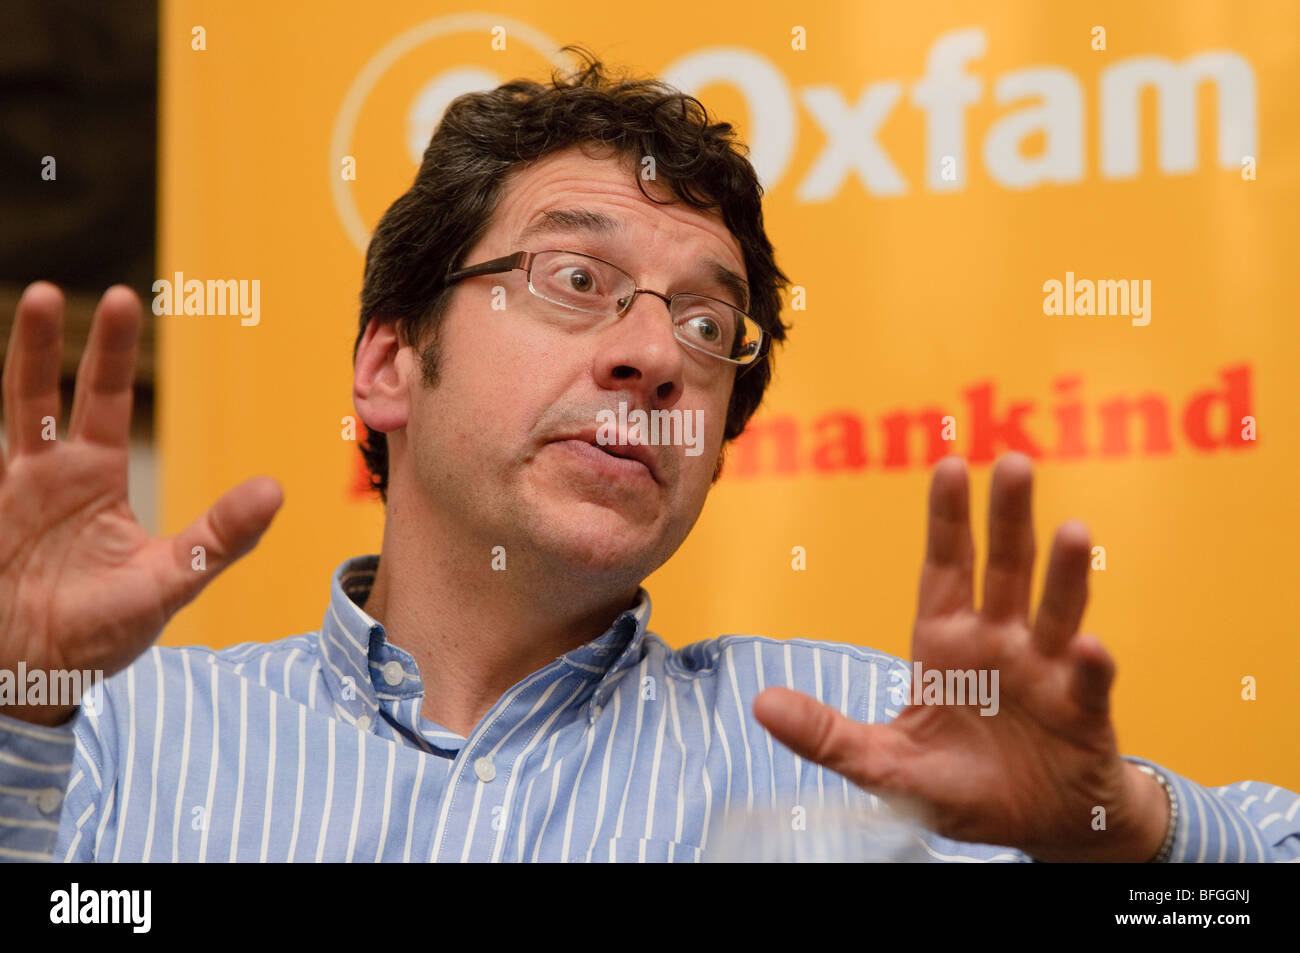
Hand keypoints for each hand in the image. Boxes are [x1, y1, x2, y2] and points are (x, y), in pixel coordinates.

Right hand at [0, 282, 281, 725]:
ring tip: (36, 297)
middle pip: (48, 392)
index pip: (102, 399)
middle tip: (70, 291)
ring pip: (12, 413)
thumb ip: (217, 539)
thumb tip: (276, 489)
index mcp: (92, 480)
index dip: (109, 352)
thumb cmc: (99, 632)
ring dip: (21, 360)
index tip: (124, 298)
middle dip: (54, 340)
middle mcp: (45, 474)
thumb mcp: (167, 584)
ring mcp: (4, 494)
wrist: (33, 678)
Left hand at [753, 453, 1168, 861]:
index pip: (946, 568)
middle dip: (1008, 517)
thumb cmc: (958, 785)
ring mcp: (1046, 673)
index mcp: (947, 642)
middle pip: (1006, 568)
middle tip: (1013, 462)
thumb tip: (760, 704)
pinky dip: (1091, 665)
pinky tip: (1088, 647)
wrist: (1036, 825)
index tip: (948, 464)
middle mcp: (1000, 643)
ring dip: (1062, 573)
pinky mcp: (1083, 715)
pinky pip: (1089, 684)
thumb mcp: (882, 764)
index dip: (947, 519)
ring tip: (1071, 530)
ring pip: (1055, 611)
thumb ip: (827, 735)